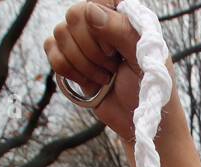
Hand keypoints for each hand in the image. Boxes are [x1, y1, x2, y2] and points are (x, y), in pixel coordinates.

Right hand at [44, 1, 171, 142]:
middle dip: (92, 50)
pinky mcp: (69, 58)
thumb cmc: (149, 88)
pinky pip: (51, 50)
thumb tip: (89, 10)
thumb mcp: (143, 59)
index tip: (115, 50)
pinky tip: (89, 82)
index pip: (95, 1)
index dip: (100, 27)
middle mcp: (99, 22)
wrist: (140, 120)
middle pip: (73, 16)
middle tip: (112, 67)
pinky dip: (69, 71)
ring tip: (105, 78)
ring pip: (60, 33)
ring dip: (83, 64)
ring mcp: (82, 40)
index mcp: (121, 15)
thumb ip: (121, 30)